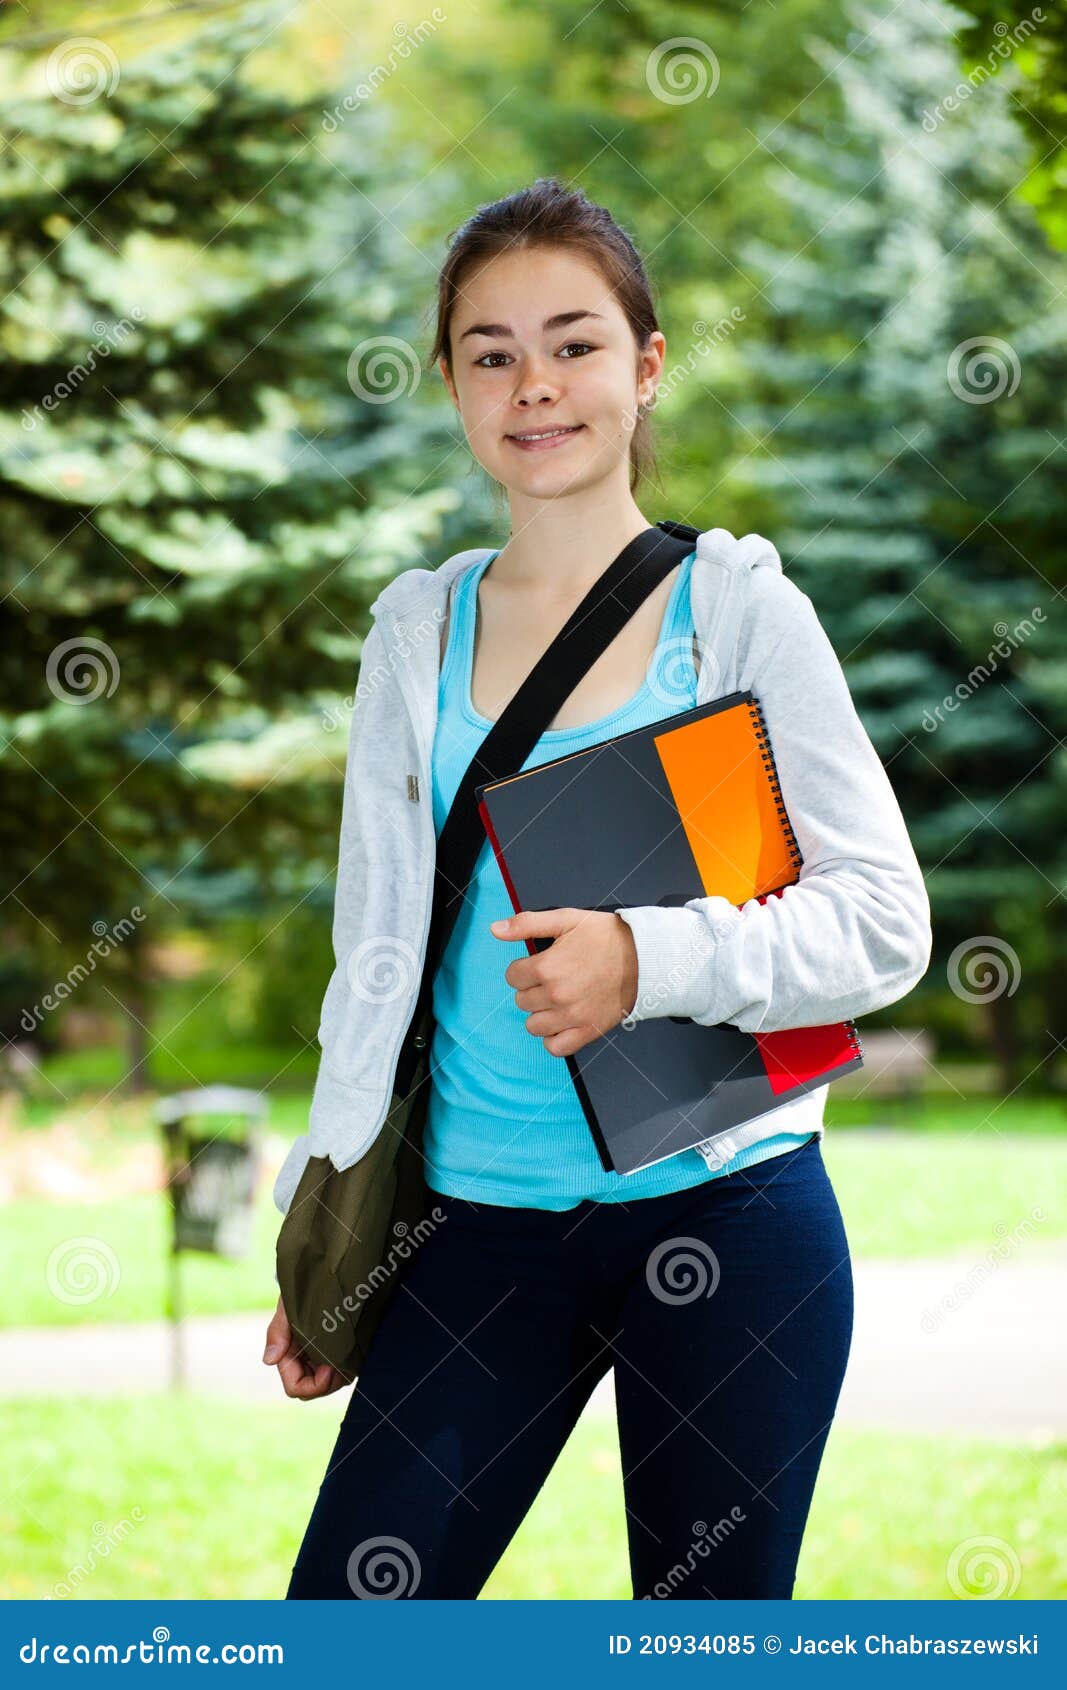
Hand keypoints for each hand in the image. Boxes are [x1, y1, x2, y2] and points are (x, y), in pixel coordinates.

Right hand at [262, 1293, 349, 1397]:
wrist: (320, 1278)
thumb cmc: (301, 1291)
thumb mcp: (288, 1307)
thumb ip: (277, 1332)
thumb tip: (269, 1361)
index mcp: (288, 1356)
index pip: (296, 1388)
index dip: (313, 1385)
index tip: (329, 1367)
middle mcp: (302, 1361)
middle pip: (313, 1391)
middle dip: (328, 1384)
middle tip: (343, 1363)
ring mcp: (317, 1359)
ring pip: (328, 1387)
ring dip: (338, 1378)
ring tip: (348, 1357)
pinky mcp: (333, 1354)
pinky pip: (339, 1375)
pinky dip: (345, 1370)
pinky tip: (351, 1354)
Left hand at [489, 907, 638, 1056]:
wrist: (644, 957)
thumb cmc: (606, 937)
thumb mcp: (566, 919)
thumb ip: (527, 924)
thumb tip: (495, 929)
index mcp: (547, 967)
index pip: (512, 976)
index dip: (524, 968)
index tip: (540, 964)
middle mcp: (556, 995)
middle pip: (521, 1000)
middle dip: (533, 989)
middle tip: (555, 978)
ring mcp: (571, 1016)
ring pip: (533, 1025)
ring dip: (541, 1013)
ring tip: (558, 1000)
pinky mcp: (587, 1031)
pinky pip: (555, 1047)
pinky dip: (554, 1038)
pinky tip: (562, 1022)